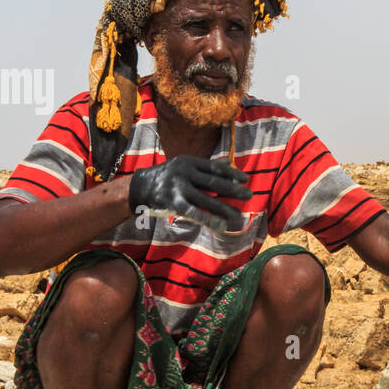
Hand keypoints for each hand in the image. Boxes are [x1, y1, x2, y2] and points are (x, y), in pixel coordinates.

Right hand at [128, 155, 251, 231]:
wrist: (139, 187)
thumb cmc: (167, 177)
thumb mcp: (184, 166)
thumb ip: (205, 167)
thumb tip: (229, 163)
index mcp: (189, 162)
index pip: (214, 167)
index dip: (231, 174)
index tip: (245, 179)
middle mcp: (184, 172)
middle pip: (214, 182)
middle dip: (233, 190)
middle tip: (249, 195)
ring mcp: (178, 188)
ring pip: (207, 200)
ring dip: (224, 208)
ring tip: (239, 216)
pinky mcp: (173, 203)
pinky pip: (195, 213)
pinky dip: (209, 220)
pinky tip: (221, 226)